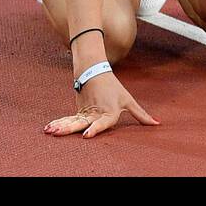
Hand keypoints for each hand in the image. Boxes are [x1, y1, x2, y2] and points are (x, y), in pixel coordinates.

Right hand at [44, 71, 158, 138]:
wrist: (95, 71)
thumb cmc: (114, 88)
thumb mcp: (129, 100)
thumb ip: (141, 115)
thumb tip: (157, 124)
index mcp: (110, 112)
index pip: (103, 122)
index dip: (96, 128)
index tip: (87, 134)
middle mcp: (96, 114)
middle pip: (83, 123)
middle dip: (71, 129)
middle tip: (60, 134)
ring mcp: (85, 112)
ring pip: (72, 121)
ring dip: (61, 127)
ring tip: (49, 132)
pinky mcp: (78, 111)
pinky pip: (68, 120)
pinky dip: (58, 123)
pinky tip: (48, 129)